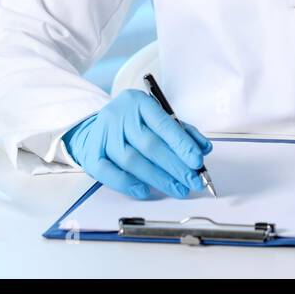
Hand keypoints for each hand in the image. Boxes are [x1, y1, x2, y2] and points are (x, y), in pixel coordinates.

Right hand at [61, 89, 212, 198]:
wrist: (98, 127)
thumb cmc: (134, 124)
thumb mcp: (158, 119)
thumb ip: (181, 132)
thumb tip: (203, 148)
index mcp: (138, 102)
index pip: (163, 124)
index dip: (182, 144)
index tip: (197, 161)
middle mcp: (119, 115)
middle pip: (149, 145)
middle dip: (175, 167)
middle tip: (193, 182)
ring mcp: (103, 134)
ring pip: (132, 160)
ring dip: (158, 178)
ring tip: (177, 189)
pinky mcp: (91, 154)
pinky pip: (109, 173)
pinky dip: (128, 184)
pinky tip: (145, 191)